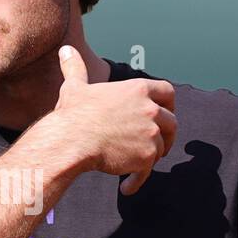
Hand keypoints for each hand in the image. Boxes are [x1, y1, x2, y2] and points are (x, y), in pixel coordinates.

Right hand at [51, 45, 175, 194]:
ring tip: (134, 165)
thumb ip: (75, 68)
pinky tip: (127, 187)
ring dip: (151, 157)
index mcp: (138, 89)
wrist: (71, 141)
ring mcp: (151, 134)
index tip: (164, 114)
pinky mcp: (146, 157)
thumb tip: (65, 49)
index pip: (167, 92)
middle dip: (166, 135)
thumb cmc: (73, 114)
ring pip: (162, 148)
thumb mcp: (75, 87)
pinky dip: (138, 180)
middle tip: (155, 145)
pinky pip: (147, 171)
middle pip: (171, 122)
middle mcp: (150, 109)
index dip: (168, 104)